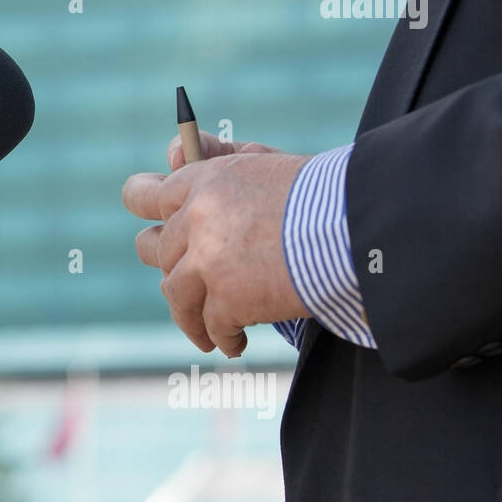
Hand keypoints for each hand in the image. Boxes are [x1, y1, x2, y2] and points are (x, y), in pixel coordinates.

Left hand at [124, 132, 309, 357]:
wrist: (356, 226)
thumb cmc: (321, 194)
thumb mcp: (265, 162)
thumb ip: (219, 160)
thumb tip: (173, 159)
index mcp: (203, 179)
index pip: (146, 197)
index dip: (149, 216)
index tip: (154, 236)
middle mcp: (195, 217)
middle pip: (157, 251)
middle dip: (172, 271)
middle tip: (184, 291)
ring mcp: (207, 260)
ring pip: (176, 296)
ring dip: (190, 317)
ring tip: (208, 333)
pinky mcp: (226, 298)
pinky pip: (211, 326)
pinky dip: (223, 338)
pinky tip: (235, 342)